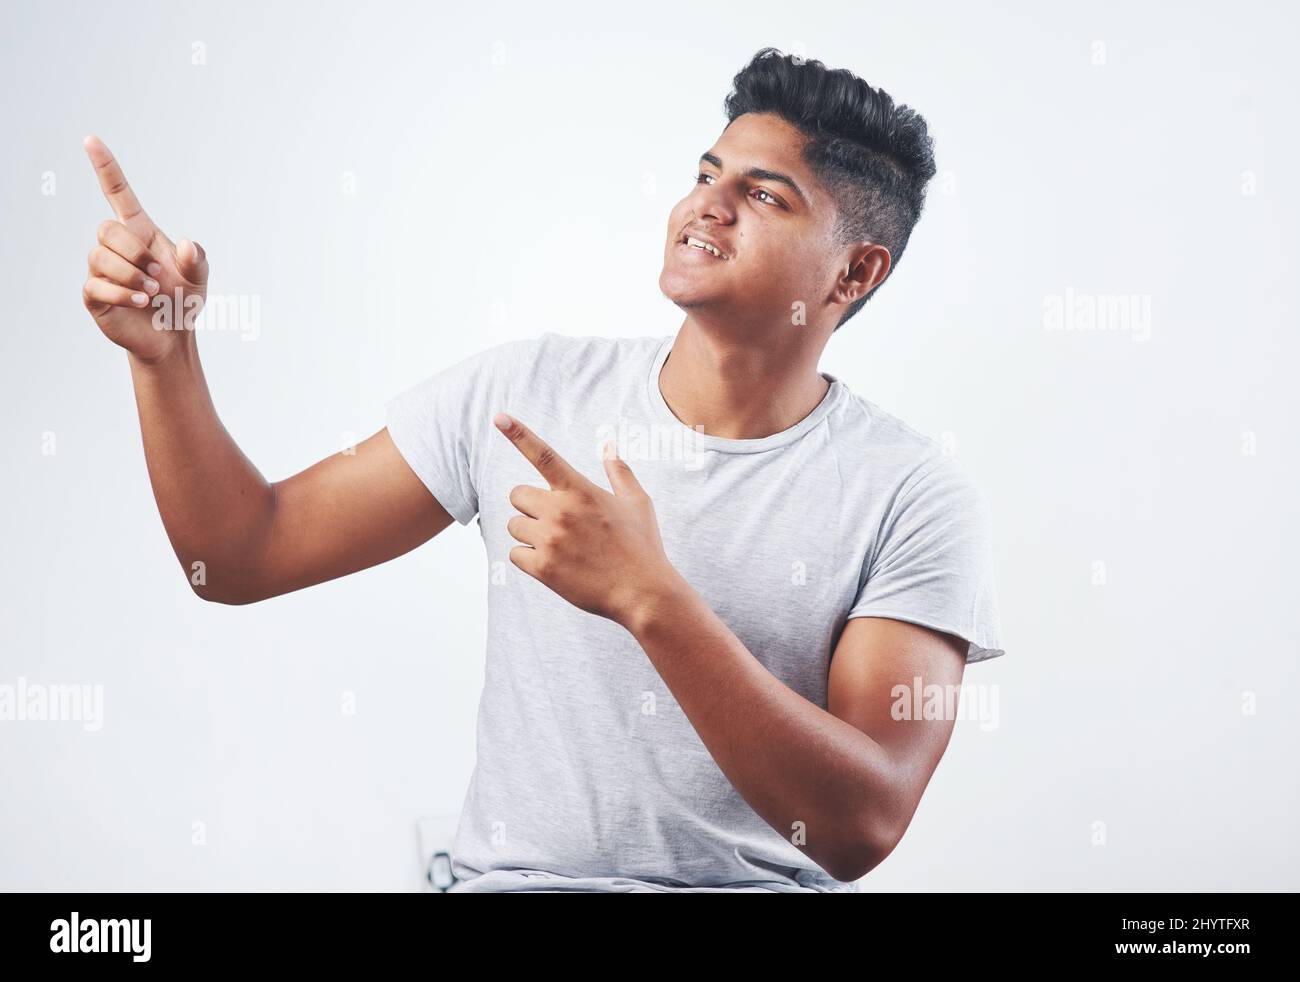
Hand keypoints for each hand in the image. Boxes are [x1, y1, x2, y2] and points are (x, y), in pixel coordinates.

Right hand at [80, 135, 208, 364]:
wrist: (173, 336)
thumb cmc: (184, 301)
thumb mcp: (200, 278)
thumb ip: (199, 259)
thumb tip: (188, 244)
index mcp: (140, 232)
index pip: (118, 193)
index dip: (105, 167)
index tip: (91, 140)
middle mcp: (117, 246)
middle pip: (107, 229)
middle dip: (135, 252)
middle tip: (159, 275)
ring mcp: (102, 269)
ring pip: (100, 256)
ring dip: (132, 275)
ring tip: (153, 292)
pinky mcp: (94, 294)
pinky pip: (96, 284)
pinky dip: (123, 293)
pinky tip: (142, 301)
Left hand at [494, 412, 685, 627]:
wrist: (643, 593)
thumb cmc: (642, 546)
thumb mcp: (637, 503)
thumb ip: (618, 471)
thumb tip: (609, 444)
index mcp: (581, 491)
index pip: (544, 455)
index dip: (519, 434)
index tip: (499, 417)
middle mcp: (561, 511)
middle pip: (517, 495)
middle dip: (530, 506)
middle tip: (556, 522)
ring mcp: (549, 540)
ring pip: (514, 525)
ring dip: (529, 533)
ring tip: (560, 546)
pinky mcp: (542, 568)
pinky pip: (515, 554)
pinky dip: (528, 559)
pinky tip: (554, 564)